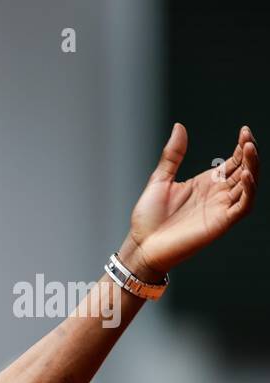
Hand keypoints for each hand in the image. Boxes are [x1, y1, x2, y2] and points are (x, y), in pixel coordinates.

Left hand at [121, 123, 257, 278]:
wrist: (141, 245)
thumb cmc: (148, 218)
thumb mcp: (160, 179)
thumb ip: (173, 155)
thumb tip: (179, 127)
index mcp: (206, 183)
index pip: (234, 161)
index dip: (242, 146)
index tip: (244, 130)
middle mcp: (217, 194)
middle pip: (245, 170)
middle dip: (249, 154)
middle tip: (248, 138)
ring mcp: (221, 208)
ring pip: (248, 185)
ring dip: (252, 168)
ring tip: (250, 150)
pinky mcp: (221, 223)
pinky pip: (243, 206)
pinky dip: (248, 191)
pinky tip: (245, 176)